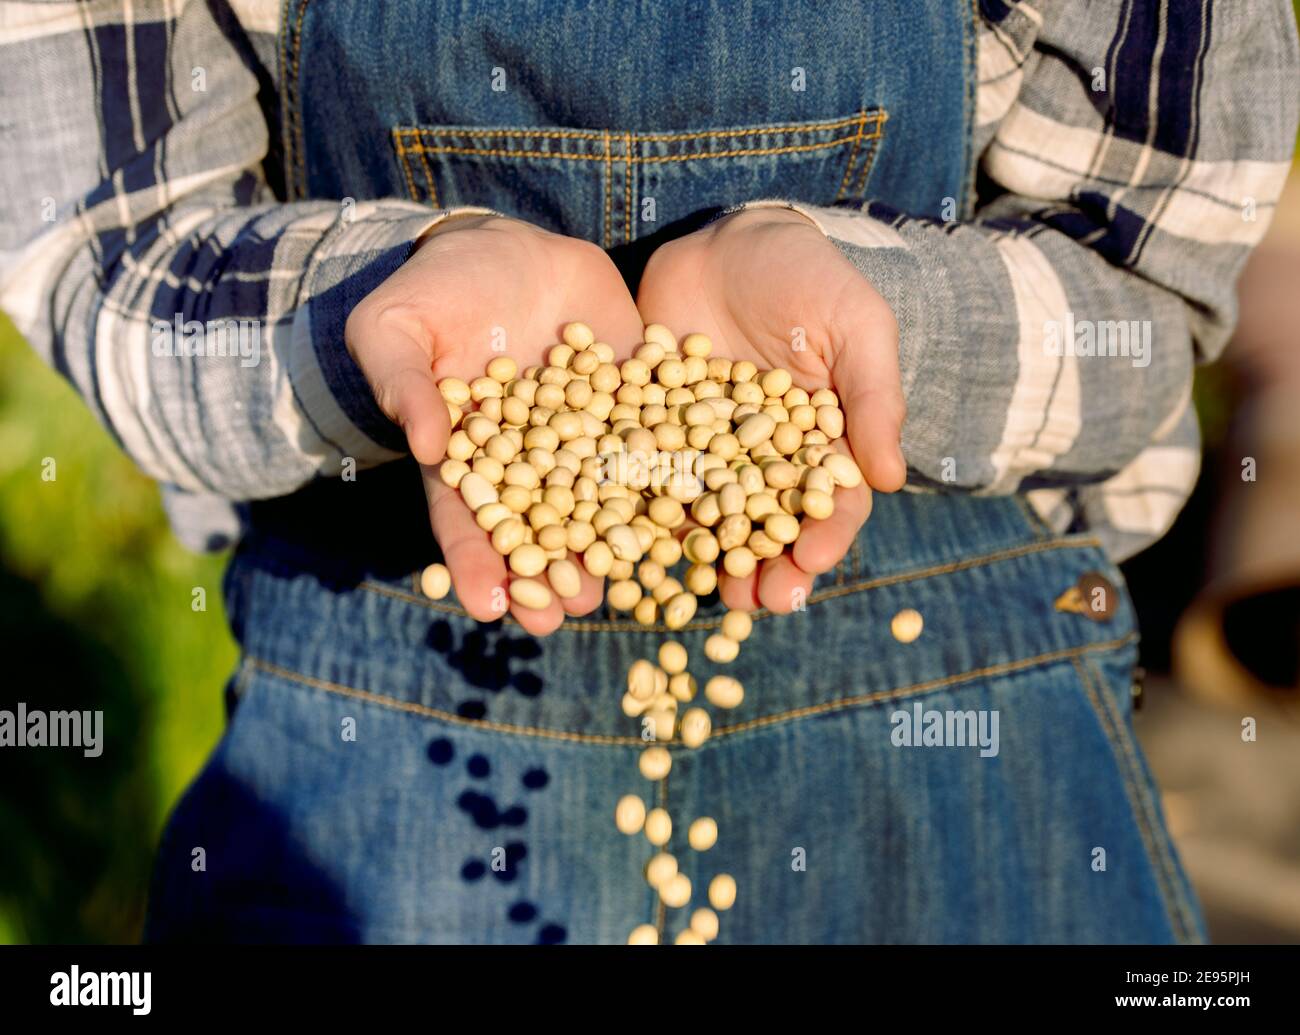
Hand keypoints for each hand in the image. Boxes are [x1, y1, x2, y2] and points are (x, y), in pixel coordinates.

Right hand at [345, 214, 644, 633]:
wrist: (508, 249)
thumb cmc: (435, 292)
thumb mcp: (395, 328)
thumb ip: (404, 385)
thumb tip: (428, 446)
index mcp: (469, 460)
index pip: (466, 520)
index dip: (474, 562)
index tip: (485, 603)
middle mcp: (533, 463)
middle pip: (541, 528)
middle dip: (552, 575)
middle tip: (563, 617)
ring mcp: (588, 439)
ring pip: (604, 501)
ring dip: (615, 546)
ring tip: (629, 589)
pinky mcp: (637, 404)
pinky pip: (659, 444)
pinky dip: (677, 478)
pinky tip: (698, 515)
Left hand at [636, 206, 905, 613]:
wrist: (730, 241)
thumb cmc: (809, 278)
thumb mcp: (855, 327)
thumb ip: (874, 398)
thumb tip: (890, 477)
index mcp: (820, 445)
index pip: (829, 502)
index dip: (824, 534)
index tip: (812, 559)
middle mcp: (762, 461)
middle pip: (767, 525)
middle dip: (765, 566)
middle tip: (758, 602)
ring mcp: (706, 452)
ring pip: (709, 517)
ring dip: (709, 557)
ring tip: (706, 591)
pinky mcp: (654, 432)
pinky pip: (649, 478)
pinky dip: (644, 511)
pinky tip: (638, 542)